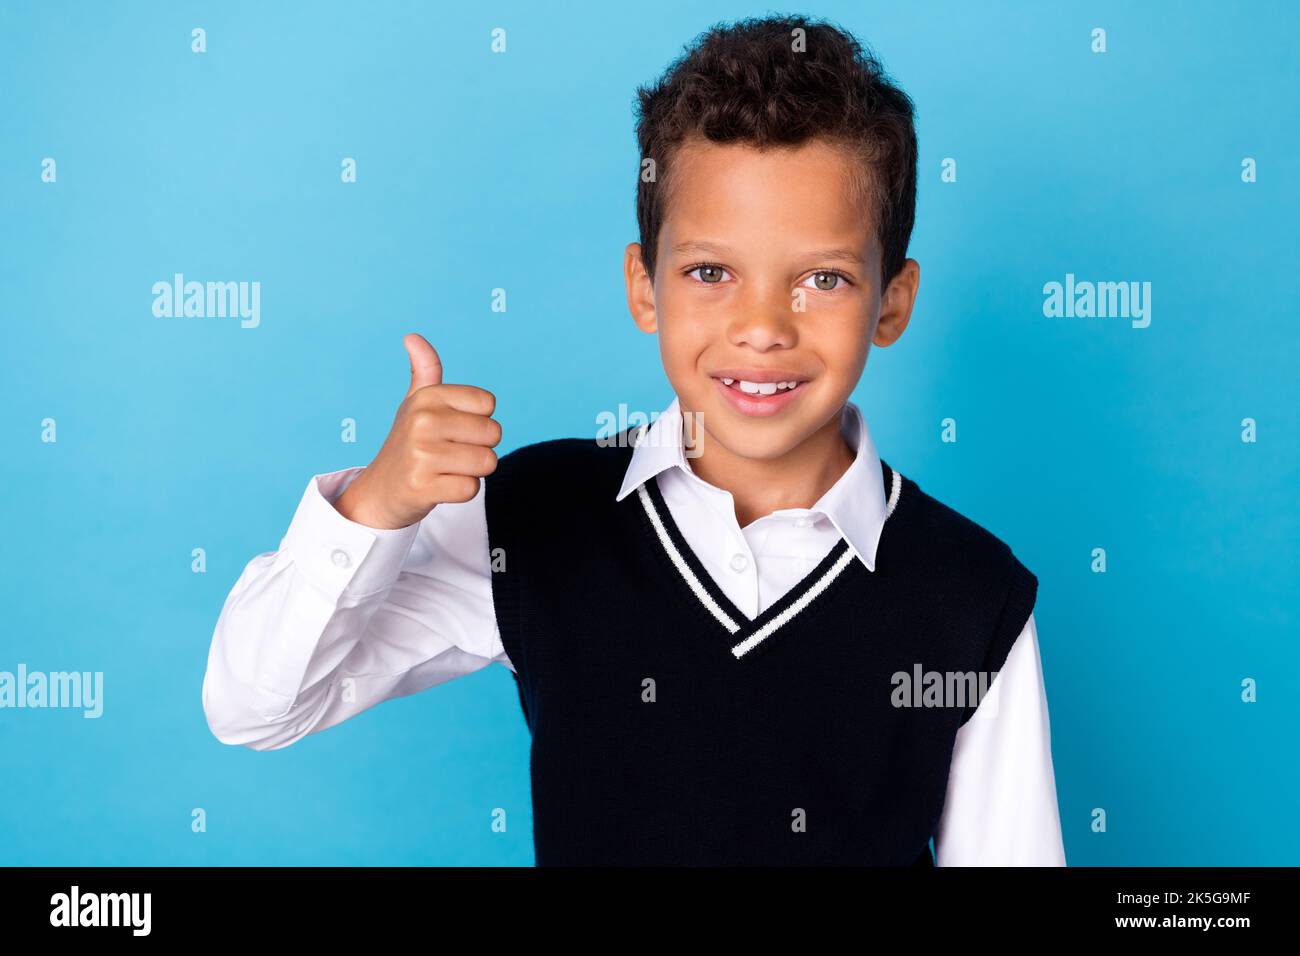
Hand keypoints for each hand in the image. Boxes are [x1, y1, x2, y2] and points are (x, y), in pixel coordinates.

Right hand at [334, 333, 500, 528]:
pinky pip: (471, 488)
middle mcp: (423, 421)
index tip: (453, 429)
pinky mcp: (422, 486)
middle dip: (480, 448)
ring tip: (446, 469)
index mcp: (427, 397)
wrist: (380, 491)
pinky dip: (461, 492)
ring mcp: (421, 454)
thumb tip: (412, 336)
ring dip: (473, 471)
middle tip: (450, 454)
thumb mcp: (415, 403)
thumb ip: (425, 370)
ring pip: (487, 461)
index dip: (479, 420)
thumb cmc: (408, 444)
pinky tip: (439, 487)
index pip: (488, 403)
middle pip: (493, 433)